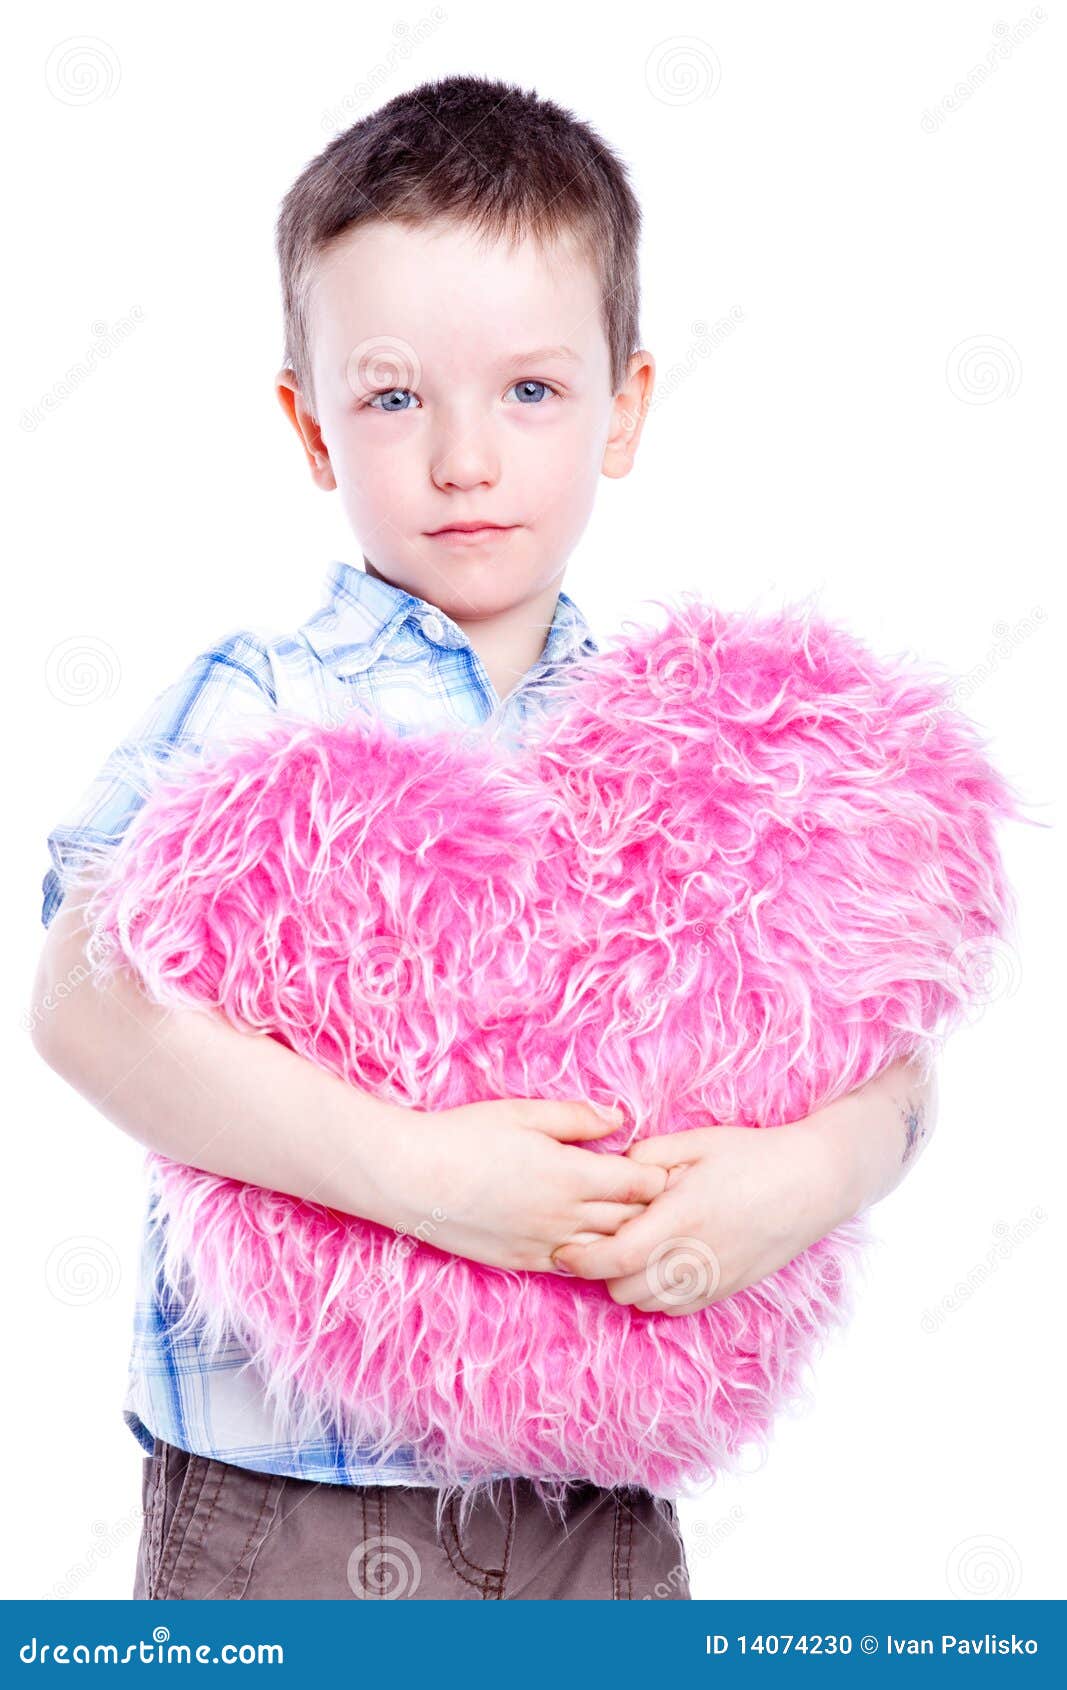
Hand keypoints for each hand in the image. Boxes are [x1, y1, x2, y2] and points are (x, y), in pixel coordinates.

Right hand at [389, 1098, 668, 1274]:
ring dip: (624, 1238)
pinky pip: (572, 1267)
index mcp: (571, 1176)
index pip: (640, 1185)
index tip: (661, 1167)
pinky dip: (591, 1257)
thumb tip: (619, 1118)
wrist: (411, 1178)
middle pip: (630, 1222)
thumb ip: (577, 1118)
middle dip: (650, 1210)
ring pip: (606, 1251)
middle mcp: (564, 1217)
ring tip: (635, 1224)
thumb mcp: (523, 1113)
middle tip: (662, 1198)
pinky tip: (594, 1244)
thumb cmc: (464, 1136)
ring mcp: (543, 1245)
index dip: (657, 1176)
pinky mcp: (521, 1262)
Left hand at [549, 1121, 839, 1312]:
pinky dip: (659, 1294)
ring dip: (631, 1284)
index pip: (615, 1259)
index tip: (563, 1249)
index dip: (581, 1260)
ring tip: (632, 1250)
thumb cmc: (753, 1155)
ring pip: (648, 1304)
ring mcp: (714, 1278)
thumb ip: (647, 1155)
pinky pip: (678, 1308)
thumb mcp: (696, 1142)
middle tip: (601, 1241)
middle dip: (604, 1271)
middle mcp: (696, 1257)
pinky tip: (662, 1263)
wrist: (813, 1181)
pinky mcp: (729, 1288)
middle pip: (624, 1290)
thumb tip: (611, 1170)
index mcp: (681, 1218)